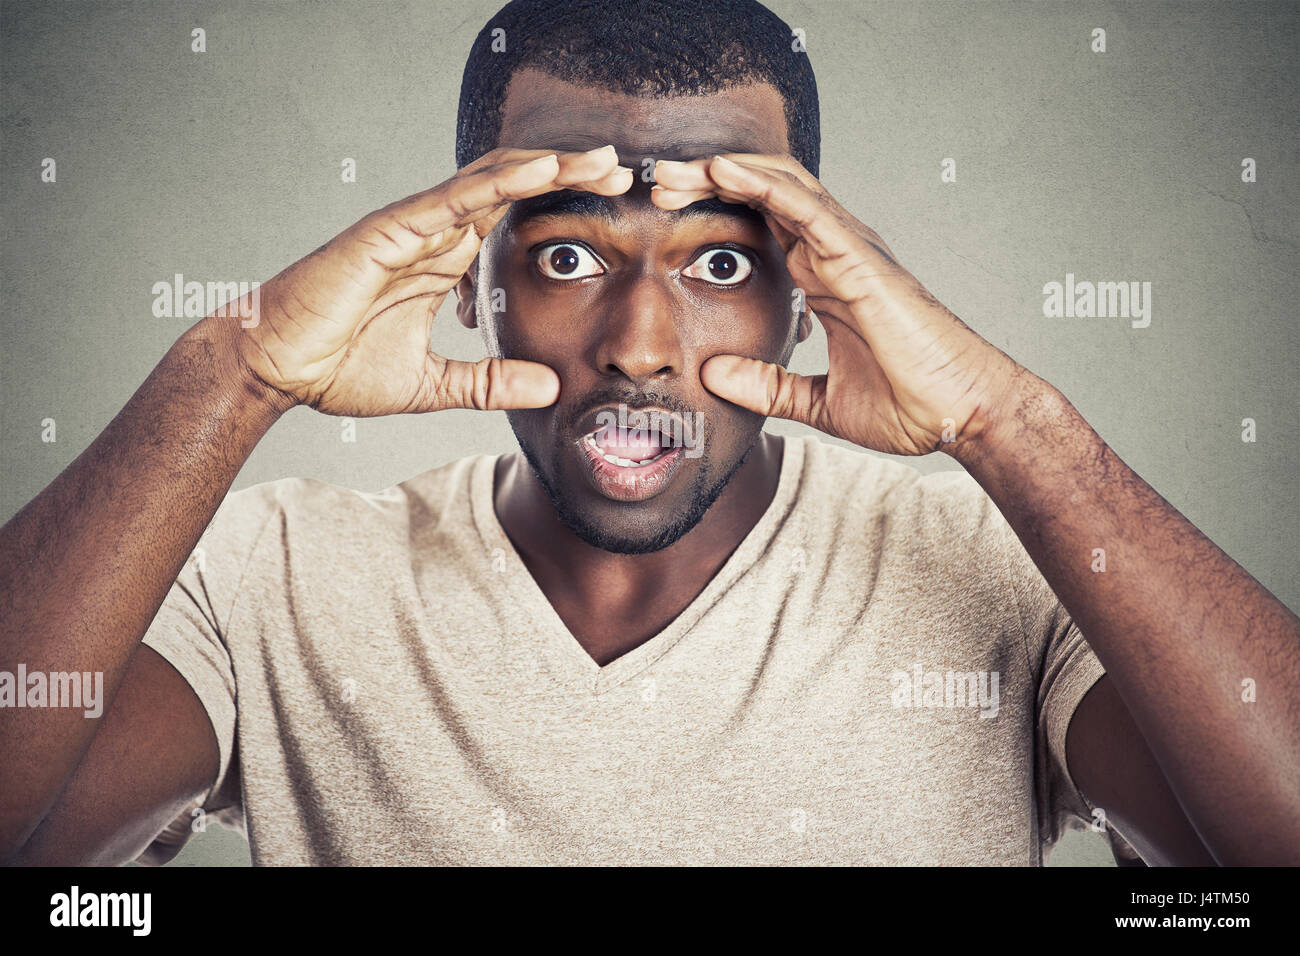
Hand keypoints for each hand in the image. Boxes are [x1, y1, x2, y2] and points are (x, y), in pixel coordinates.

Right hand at [212, 146, 632, 416]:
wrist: (274, 369)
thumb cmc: (337, 368)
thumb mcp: (433, 385)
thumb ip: (490, 383)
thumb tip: (551, 388)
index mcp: (443, 262)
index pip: (513, 220)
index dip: (561, 207)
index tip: (613, 209)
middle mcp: (433, 234)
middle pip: (512, 189)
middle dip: (567, 175)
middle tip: (623, 171)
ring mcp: (412, 227)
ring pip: (490, 181)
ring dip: (546, 167)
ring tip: (599, 159)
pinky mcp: (389, 231)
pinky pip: (451, 199)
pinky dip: (498, 182)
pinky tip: (541, 169)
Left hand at [652, 154, 1024, 456]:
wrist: (963, 415)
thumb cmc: (909, 405)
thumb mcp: (817, 402)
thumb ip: (767, 386)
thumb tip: (712, 376)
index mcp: (823, 280)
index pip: (761, 228)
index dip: (716, 213)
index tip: (665, 216)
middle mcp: (834, 254)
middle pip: (762, 197)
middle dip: (708, 184)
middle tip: (656, 183)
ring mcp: (849, 251)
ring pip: (779, 188)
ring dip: (724, 174)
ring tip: (674, 169)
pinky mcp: (860, 259)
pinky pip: (806, 208)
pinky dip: (762, 185)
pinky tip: (722, 171)